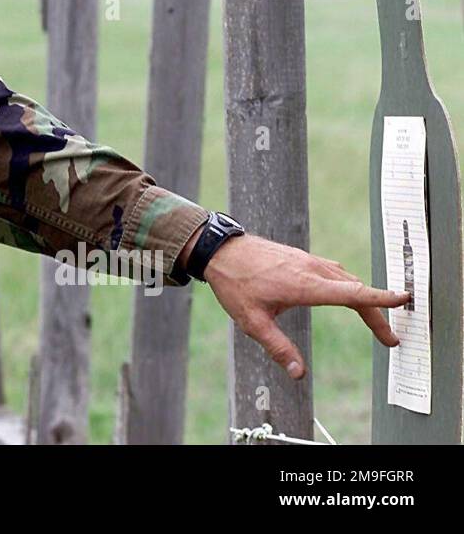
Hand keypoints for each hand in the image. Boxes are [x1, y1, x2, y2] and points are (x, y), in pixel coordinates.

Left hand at [196, 232, 409, 379]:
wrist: (219, 250)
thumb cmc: (234, 284)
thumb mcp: (251, 321)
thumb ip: (277, 347)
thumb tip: (298, 373)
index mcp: (305, 285)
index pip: (352, 293)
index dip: (381, 299)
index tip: (404, 299)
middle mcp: (312, 270)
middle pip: (356, 291)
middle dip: (377, 313)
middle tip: (390, 339)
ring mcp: (308, 261)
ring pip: (346, 279)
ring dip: (363, 298)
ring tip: (374, 321)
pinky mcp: (302, 258)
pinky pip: (335, 272)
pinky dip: (349, 285)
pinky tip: (347, 295)